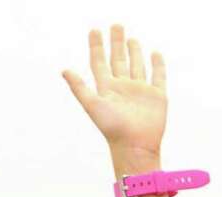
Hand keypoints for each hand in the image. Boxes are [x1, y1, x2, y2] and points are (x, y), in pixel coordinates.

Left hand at [62, 24, 167, 154]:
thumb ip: (79, 87)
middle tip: (116, 26)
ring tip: (131, 38)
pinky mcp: (157, 96)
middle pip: (118, 60)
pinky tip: (155, 54)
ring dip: (134, 52)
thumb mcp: (92, 105)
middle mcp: (123, 88)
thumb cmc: (112, 128)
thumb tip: (63, 70)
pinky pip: (158, 76)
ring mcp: (140, 91)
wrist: (135, 146)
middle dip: (116, 43)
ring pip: (136, 66)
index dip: (96, 47)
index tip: (95, 31)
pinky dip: (157, 65)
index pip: (99, 62)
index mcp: (107, 88)